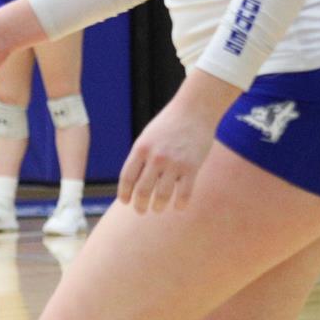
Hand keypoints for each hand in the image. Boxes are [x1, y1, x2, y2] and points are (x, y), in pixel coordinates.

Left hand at [117, 95, 220, 213]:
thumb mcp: (146, 138)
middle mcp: (155, 158)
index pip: (127, 178)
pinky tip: (178, 207)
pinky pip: (185, 192)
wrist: (194, 110)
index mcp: (140, 150)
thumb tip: (132, 182)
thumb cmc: (168, 125)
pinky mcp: (192, 166)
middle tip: (141, 210)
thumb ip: (139, 158)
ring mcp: (174, 163)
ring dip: (158, 206)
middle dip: (140, 205)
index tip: (126, 202)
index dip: (124, 193)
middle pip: (143, 190)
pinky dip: (181, 203)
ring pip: (163, 195)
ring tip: (157, 209)